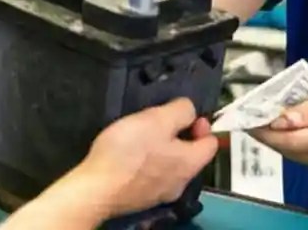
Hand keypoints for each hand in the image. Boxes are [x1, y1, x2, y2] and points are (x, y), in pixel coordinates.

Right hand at [68, 98, 218, 220]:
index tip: (185, 115)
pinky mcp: (140, 198)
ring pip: (170, 166)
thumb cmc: (128, 152)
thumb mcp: (157, 119)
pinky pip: (151, 176)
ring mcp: (159, 193)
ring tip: (142, 135)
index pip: (211, 144)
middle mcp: (180, 182)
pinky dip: (146, 163)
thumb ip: (180, 111)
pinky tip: (129, 154)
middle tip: (160, 122)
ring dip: (161, 149)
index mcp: (189, 163)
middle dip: (180, 136)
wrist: (96, 188)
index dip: (201, 124)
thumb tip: (190, 109)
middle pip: (191, 156)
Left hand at [247, 84, 307, 182]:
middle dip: (269, 136)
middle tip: (253, 117)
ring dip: (282, 141)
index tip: (247, 121)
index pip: (291, 142)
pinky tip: (293, 131)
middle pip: (291, 152)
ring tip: (268, 121)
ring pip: (299, 158)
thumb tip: (281, 119)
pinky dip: (298, 146)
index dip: (265, 133)